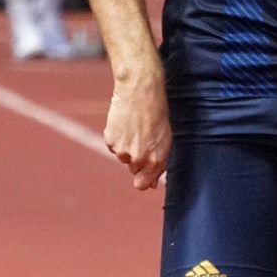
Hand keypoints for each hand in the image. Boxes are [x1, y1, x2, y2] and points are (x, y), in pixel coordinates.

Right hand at [104, 73, 170, 190]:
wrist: (140, 91)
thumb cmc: (157, 112)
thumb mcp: (165, 139)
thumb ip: (158, 163)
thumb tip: (149, 184)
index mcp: (155, 160)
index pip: (143, 183)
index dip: (143, 180)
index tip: (142, 175)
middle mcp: (139, 159)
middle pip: (133, 169)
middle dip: (136, 158)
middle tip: (141, 138)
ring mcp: (123, 151)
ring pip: (122, 157)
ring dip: (126, 147)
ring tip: (133, 127)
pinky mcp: (111, 141)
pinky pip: (112, 146)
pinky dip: (116, 137)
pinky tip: (124, 124)